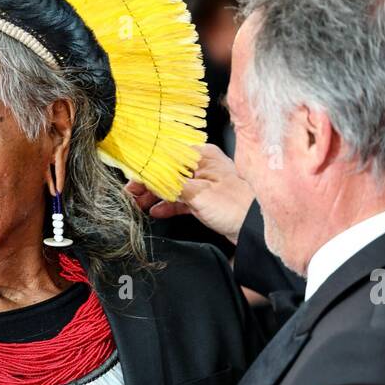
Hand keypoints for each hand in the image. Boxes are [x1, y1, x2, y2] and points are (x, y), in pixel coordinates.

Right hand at [126, 143, 254, 243]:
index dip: (147, 168)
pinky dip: (168, 205)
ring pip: (173, 185)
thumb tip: (149, 177)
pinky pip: (181, 199)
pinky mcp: (205, 199)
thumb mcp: (196, 192)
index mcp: (202, 155)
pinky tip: (156, 211)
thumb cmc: (234, 206)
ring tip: (139, 204)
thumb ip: (170, 183)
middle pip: (168, 171)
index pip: (167, 156)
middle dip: (148, 184)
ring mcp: (204, 183)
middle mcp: (203, 165)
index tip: (132, 180)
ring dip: (155, 195)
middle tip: (131, 195)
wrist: (253, 229)